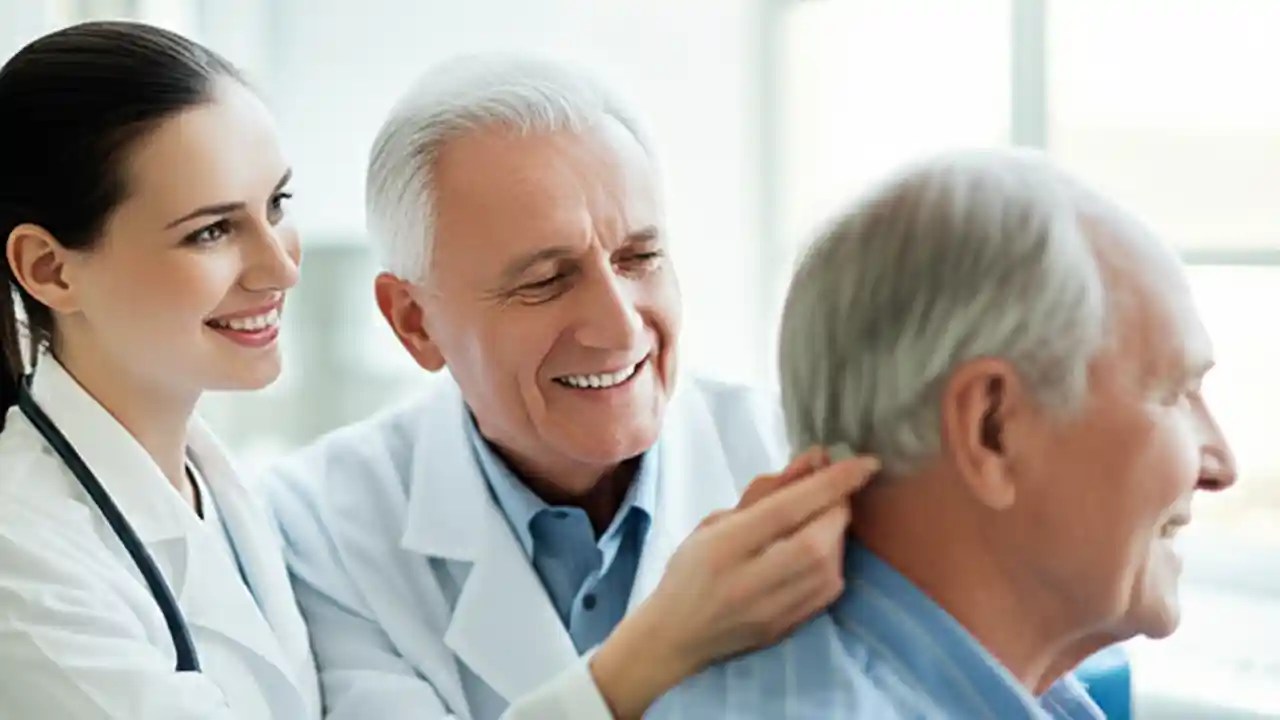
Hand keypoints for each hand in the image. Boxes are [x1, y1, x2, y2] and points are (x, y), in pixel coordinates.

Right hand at [589, 448, 878, 718]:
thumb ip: (767, 492)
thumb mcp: (717, 522)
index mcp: (724, 547)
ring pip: (829, 567)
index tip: (864, 462)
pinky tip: (822, 548)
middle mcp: (749, 582)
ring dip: (838, 534)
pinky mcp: (788, 628)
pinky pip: (828, 590)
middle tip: (838, 490)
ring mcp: (771, 611)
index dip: (829, 483)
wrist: (676, 637)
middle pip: (815, 541)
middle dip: (838, 508)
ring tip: (826, 518)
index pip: (786, 509)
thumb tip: (815, 459)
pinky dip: (834, 561)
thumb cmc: (692, 569)